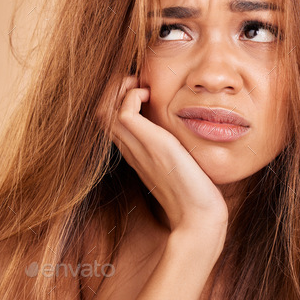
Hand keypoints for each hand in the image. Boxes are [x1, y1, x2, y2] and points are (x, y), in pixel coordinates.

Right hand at [95, 73, 228, 239]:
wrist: (199, 216)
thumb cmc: (195, 192)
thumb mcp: (178, 160)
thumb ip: (171, 144)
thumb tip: (182, 127)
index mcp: (135, 151)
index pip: (109, 118)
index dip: (118, 96)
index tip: (142, 88)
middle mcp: (130, 149)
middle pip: (100, 111)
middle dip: (115, 88)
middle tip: (140, 83)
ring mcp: (137, 147)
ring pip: (104, 109)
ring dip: (120, 88)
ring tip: (143, 87)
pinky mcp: (151, 145)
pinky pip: (124, 112)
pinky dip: (133, 95)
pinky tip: (151, 96)